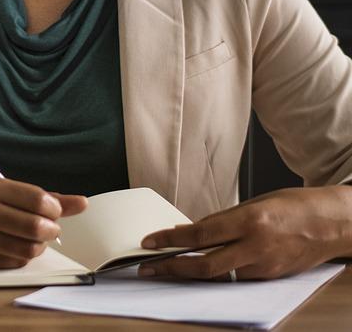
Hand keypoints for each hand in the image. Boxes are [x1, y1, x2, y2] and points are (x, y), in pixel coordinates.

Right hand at [0, 177, 86, 267]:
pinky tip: (17, 244)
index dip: (54, 208)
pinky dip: (25, 255)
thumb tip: (82, 203)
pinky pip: (16, 261)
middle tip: (48, 225)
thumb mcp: (4, 190)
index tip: (53, 209)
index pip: (36, 199)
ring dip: (40, 244)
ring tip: (34, 236)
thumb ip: (43, 197)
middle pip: (36, 227)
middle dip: (51, 229)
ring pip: (29, 248)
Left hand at [138, 185, 351, 280]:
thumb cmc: (294, 207)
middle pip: (206, 265)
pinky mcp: (271, 277)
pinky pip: (236, 277)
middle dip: (173, 268)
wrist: (333, 223)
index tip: (149, 242)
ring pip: (219, 275)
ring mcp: (265, 265)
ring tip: (167, 269)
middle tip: (149, 268)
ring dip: (191, 273)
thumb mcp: (254, 203)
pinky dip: (215, 274)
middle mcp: (257, 246)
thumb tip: (189, 231)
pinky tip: (199, 269)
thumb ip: (221, 219)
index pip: (200, 234)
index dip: (170, 240)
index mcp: (250, 220)